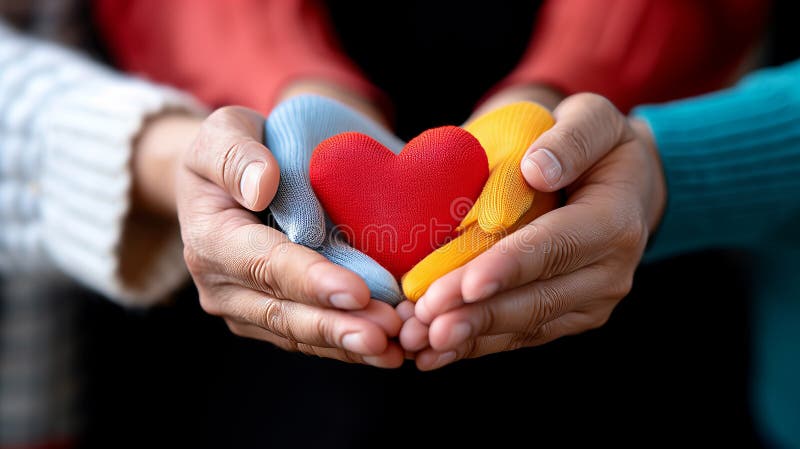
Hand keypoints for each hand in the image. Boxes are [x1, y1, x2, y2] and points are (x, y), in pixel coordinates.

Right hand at [177, 106, 403, 366]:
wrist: (229, 182)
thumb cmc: (234, 151)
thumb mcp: (225, 131)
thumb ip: (236, 155)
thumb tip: (262, 187)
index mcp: (211, 239)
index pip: (264, 264)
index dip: (311, 280)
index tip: (357, 291)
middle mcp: (221, 286)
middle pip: (284, 313)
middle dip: (337, 327)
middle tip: (387, 335)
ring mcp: (245, 309)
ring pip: (299, 336)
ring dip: (348, 345)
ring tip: (395, 349)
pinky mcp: (270, 320)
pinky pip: (309, 340)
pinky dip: (348, 348)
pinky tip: (388, 352)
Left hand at [400, 93, 665, 369]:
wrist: (619, 184)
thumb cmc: (595, 146)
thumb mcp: (593, 120)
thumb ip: (572, 139)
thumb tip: (538, 169)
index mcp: (614, 222)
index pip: (556, 247)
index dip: (510, 267)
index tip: (466, 285)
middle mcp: (608, 273)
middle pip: (536, 298)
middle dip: (476, 313)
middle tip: (424, 324)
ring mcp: (588, 302)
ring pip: (523, 325)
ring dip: (469, 337)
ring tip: (419, 342)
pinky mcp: (566, 316)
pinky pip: (519, 335)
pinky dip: (475, 344)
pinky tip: (434, 353)